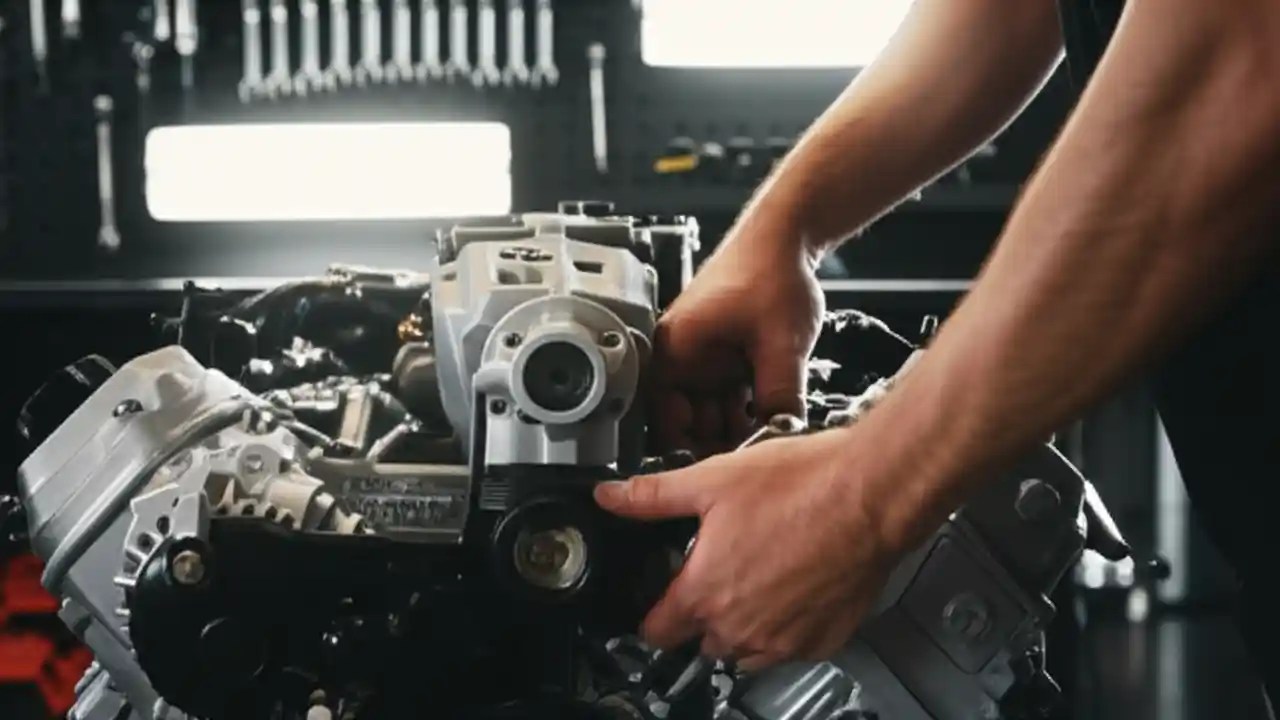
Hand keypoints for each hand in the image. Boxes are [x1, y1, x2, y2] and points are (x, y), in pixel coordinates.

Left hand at [594, 429, 899, 671]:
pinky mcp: (824, 639)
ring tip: (758, 577)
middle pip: (702, 641)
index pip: (656, 632)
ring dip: (744, 625)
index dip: (651, 616)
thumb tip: (612, 496)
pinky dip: (787, 627)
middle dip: (704, 613)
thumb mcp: (712, 480)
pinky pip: (791, 648)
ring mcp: (785, 639)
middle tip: (720, 571)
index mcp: (706, 591)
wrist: (870, 494)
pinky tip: (794, 586)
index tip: (659, 603)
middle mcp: (742, 626)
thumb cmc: (802, 485)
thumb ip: (654, 496)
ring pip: (746, 651)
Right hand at [652, 219, 823, 454]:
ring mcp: (704, 358)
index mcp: (674, 353)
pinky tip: (772, 420)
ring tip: (766, 442)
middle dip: (720, 444)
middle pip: (690, 423)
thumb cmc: (768, 271)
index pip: (664, 423)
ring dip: (737, 428)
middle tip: (751, 463)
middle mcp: (681, 358)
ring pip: (714, 413)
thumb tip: (782, 439)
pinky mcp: (725, 356)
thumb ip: (779, 399)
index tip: (719, 474)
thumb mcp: (780, 346)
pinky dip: (749, 410)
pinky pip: (730, 397)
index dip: (691, 453)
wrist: (787, 236)